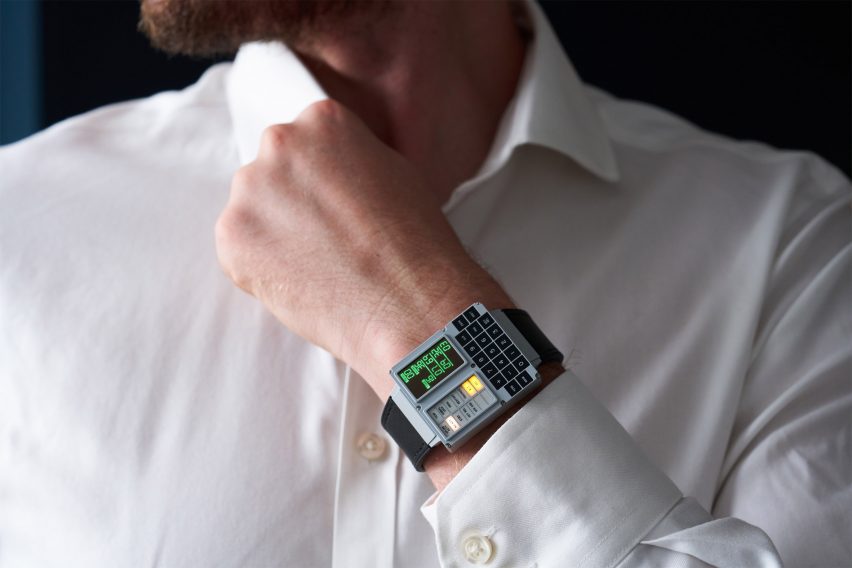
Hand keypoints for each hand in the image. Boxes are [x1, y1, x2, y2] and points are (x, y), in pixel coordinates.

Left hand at [215, 99, 511, 398]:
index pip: (305, 142)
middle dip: (291, 201)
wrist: (408, 304)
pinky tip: (300, 281)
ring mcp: (250, 190)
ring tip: (316, 264)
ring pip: (252, 209)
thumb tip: (329, 172)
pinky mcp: (231, 237)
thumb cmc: (416, 243)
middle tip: (325, 238)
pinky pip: (238, 249)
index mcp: (322, 120)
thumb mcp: (395, 172)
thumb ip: (348, 160)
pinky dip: (261, 267)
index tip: (334, 205)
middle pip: (273, 170)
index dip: (321, 180)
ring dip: (274, 232)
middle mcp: (280, 144)